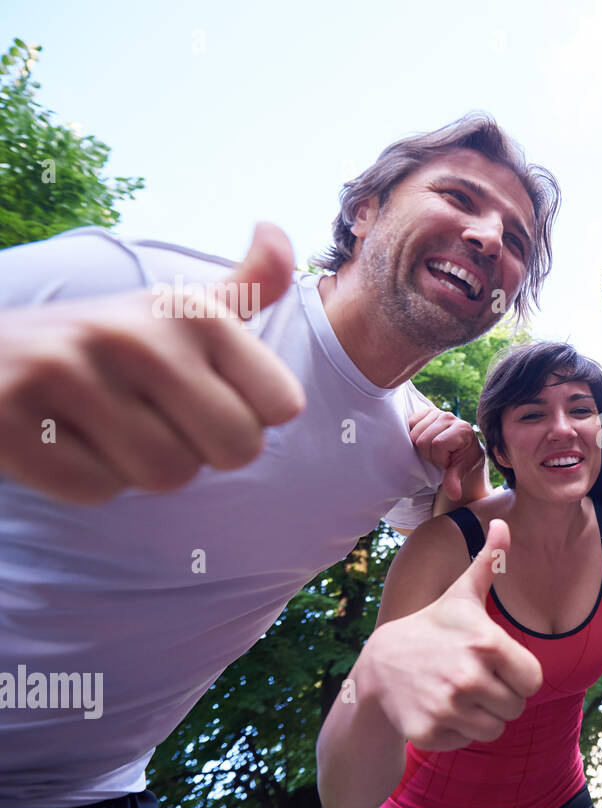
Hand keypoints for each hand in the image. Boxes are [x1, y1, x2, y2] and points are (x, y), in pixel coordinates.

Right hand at [0, 223, 305, 503]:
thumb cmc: (102, 347)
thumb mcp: (177, 311)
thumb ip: (246, 288)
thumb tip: (277, 231)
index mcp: (191, 309)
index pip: (282, 406)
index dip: (244, 419)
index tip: (199, 399)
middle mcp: (136, 331)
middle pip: (235, 448)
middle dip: (198, 452)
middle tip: (149, 421)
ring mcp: (68, 369)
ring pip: (168, 474)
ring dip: (138, 468)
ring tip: (100, 427)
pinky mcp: (11, 412)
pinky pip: (95, 489)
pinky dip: (80, 480)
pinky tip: (57, 439)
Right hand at [362, 519, 543, 751]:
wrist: (379, 667)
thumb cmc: (432, 628)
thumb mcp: (461, 596)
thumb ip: (489, 563)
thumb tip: (504, 521)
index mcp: (486, 643)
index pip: (533, 681)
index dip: (519, 676)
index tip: (497, 665)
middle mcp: (468, 677)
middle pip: (515, 708)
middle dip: (500, 697)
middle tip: (472, 680)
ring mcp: (447, 707)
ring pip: (494, 730)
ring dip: (481, 717)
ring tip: (458, 694)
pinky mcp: (429, 733)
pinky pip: (466, 742)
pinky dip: (456, 732)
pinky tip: (439, 709)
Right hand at [408, 407, 484, 500]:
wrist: (463, 448)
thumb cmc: (464, 460)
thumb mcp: (461, 471)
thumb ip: (455, 481)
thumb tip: (454, 495)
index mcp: (462, 429)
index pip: (438, 445)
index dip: (440, 459)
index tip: (448, 462)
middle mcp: (450, 417)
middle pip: (423, 440)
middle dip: (429, 454)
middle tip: (440, 457)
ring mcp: (437, 412)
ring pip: (414, 433)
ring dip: (421, 446)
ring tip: (434, 449)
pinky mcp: (426, 412)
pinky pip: (409, 423)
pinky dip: (413, 435)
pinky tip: (425, 440)